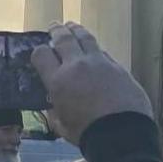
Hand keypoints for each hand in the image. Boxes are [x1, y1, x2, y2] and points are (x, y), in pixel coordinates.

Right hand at [30, 23, 153, 142]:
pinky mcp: (119, 68)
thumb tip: (55, 108)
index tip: (41, 54)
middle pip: (64, 39)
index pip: (42, 54)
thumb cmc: (88, 134)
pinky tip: (95, 51)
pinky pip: (104, 53)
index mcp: (59, 80)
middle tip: (55, 26)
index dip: (39, 52)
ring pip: (86, 39)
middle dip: (57, 31)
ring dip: (77, 31)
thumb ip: (55, 112)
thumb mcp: (62, 126)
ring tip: (73, 27)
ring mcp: (101, 64)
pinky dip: (96, 50)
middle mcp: (78, 66)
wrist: (123, 134)